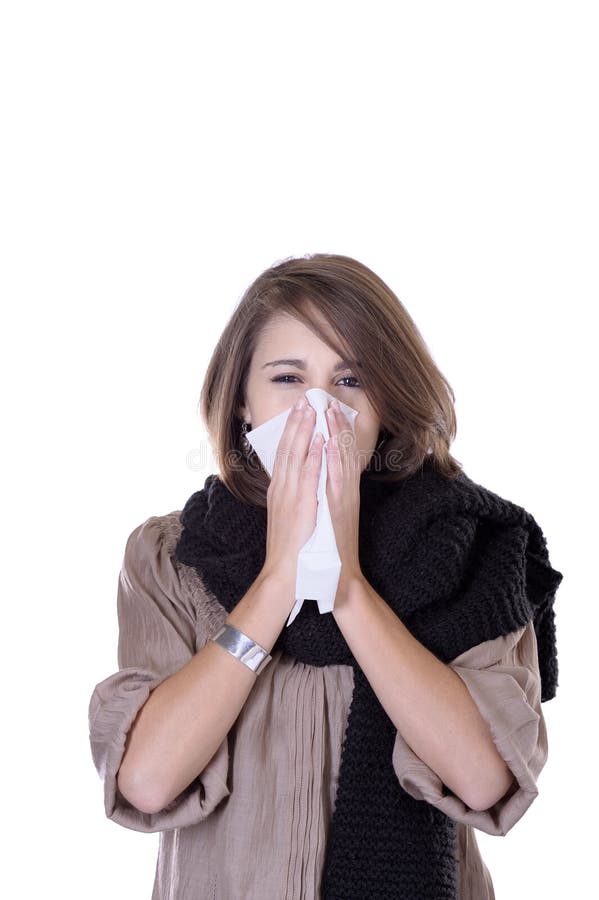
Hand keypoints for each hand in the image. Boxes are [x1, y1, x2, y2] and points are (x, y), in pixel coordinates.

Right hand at [261, 394, 323, 586]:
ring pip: (299, 456)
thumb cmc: (291, 551)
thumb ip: (292, 497)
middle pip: (289, 449)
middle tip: (305, 400)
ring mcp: (292, 497)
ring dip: (307, 431)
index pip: (284, 453)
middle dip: (298, 423)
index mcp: (279, 491)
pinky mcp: (303, 507)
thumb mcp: (287, 518)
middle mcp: (283, 490)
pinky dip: (315, 455)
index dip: (291, 430)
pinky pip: (311, 475)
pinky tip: (320, 439)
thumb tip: (299, 480)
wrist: (286, 576)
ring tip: (314, 409)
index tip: (299, 411)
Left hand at [324, 398, 362, 586]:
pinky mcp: (337, 510)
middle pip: (340, 451)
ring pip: (340, 460)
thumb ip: (321, 493)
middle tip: (325, 400)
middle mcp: (342, 492)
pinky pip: (335, 478)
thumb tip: (313, 475)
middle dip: (333, 425)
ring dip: (335, 433)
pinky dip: (333, 458)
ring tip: (328, 410)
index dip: (332, 430)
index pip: (336, 454)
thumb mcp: (324, 514)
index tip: (324, 409)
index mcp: (338, 491)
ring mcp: (340, 499)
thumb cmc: (325, 549)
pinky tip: (329, 442)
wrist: (332, 576)